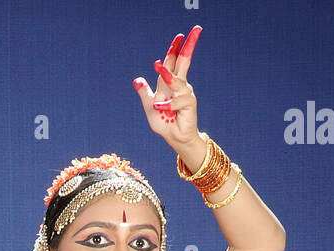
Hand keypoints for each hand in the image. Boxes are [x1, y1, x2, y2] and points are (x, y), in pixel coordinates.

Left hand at [133, 27, 201, 151]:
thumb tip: (136, 80)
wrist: (174, 138)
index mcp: (171, 83)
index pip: (173, 62)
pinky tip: (158, 107)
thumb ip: (145, 93)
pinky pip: (175, 101)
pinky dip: (166, 104)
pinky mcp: (188, 104)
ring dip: (166, 73)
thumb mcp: (150, 106)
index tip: (180, 36)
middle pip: (185, 61)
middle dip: (190, 45)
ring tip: (156, 66)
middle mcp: (180, 85)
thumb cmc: (164, 122)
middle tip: (197, 29)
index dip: (175, 48)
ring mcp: (185, 93)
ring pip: (176, 80)